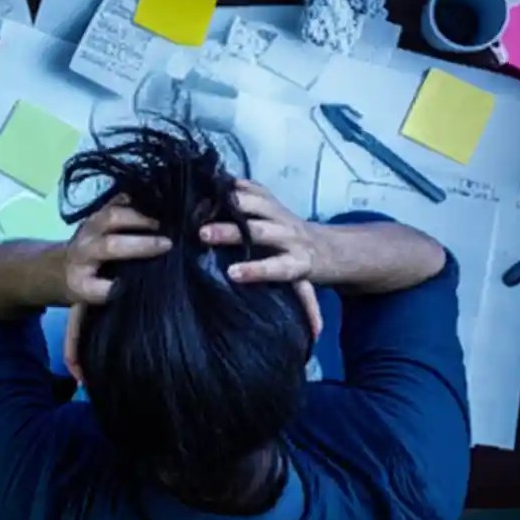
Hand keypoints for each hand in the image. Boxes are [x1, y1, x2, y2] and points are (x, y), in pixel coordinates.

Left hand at [62, 197, 171, 383]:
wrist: (48, 267)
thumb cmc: (77, 296)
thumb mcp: (75, 321)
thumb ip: (77, 347)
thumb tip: (80, 384)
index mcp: (78, 286)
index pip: (97, 289)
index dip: (114, 289)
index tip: (129, 291)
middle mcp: (81, 255)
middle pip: (107, 246)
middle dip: (137, 246)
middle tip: (168, 245)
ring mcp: (89, 229)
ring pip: (111, 216)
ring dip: (140, 217)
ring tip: (170, 221)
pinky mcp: (98, 213)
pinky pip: (119, 199)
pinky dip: (140, 198)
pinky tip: (166, 202)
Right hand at [199, 179, 323, 338]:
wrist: (319, 241)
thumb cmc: (305, 269)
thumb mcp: (308, 286)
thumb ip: (309, 307)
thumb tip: (316, 335)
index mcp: (296, 261)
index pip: (278, 266)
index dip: (257, 269)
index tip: (232, 274)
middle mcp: (288, 235)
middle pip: (260, 231)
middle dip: (232, 232)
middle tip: (203, 234)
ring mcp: (280, 213)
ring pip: (257, 203)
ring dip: (230, 202)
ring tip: (200, 204)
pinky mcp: (271, 200)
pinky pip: (253, 188)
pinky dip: (233, 185)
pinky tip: (210, 184)